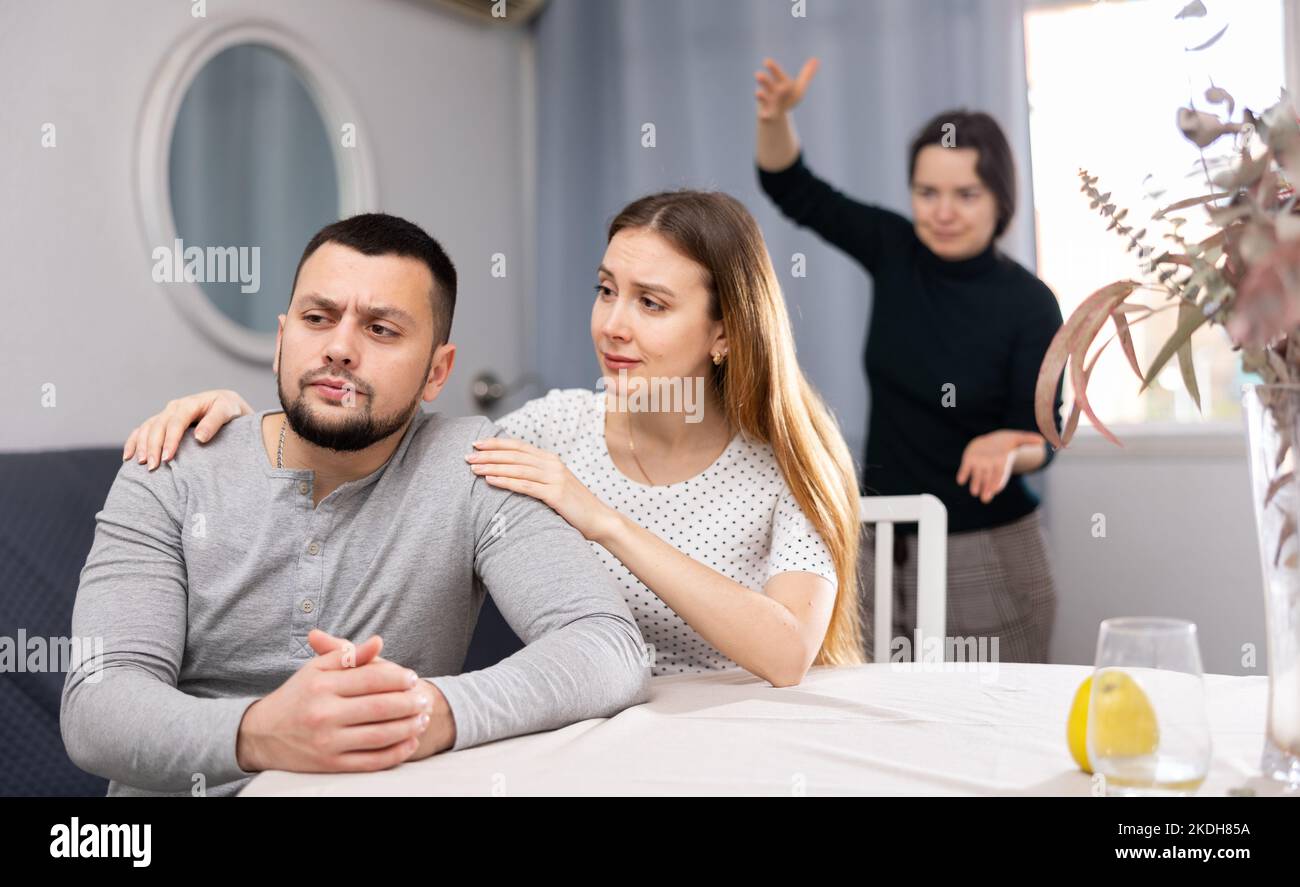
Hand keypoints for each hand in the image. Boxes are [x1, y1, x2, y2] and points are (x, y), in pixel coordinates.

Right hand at [122, 389, 251, 469]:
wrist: (227, 406)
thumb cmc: (229, 409)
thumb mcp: (228, 410)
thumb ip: (214, 422)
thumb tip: (200, 438)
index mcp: (189, 404)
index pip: (176, 422)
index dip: (170, 440)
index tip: (167, 458)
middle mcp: (174, 407)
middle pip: (158, 426)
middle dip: (153, 447)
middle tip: (152, 467)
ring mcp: (166, 414)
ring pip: (147, 428)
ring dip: (142, 446)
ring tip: (141, 464)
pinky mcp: (162, 422)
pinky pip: (142, 430)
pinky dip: (134, 442)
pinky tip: (129, 456)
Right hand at [307, 630, 454, 758]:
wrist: (262, 734)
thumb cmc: (297, 696)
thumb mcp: (316, 669)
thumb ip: (348, 656)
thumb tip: (378, 642)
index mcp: (322, 685)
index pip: (371, 679)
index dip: (398, 677)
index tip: (413, 678)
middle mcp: (324, 714)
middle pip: (380, 708)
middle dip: (409, 703)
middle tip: (425, 699)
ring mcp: (328, 742)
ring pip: (380, 736)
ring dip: (409, 727)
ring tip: (423, 718)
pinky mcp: (331, 765)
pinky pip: (371, 761)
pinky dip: (396, 753)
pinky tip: (410, 742)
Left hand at [466, 438, 617, 541]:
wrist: (599, 520)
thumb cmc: (573, 506)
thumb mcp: (555, 486)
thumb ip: (537, 477)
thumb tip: (512, 475)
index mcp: (551, 460)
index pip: (518, 446)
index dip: (496, 443)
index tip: (476, 444)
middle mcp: (552, 464)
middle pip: (514, 455)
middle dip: (488, 454)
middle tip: (467, 456)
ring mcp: (554, 478)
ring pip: (516, 468)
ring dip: (492, 466)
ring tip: (473, 468)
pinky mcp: (555, 494)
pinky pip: (525, 485)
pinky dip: (505, 481)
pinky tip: (490, 479)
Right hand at [754, 57, 818, 120]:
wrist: (775, 115)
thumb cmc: (787, 98)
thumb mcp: (799, 88)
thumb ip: (807, 74)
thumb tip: (816, 60)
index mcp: (779, 84)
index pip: (777, 74)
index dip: (772, 68)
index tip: (766, 61)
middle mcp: (771, 92)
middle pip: (768, 85)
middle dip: (764, 80)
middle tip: (757, 75)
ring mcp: (768, 103)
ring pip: (763, 99)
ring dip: (761, 96)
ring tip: (758, 93)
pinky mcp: (766, 116)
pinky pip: (765, 116)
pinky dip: (765, 115)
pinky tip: (764, 116)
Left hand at [955, 430, 1045, 503]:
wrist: (991, 442)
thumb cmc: (1006, 442)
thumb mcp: (1017, 438)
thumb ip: (1028, 439)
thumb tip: (1043, 441)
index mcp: (1001, 463)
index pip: (1001, 474)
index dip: (998, 481)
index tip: (996, 489)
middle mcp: (990, 467)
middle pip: (988, 479)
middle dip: (986, 488)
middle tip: (985, 499)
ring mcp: (979, 465)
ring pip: (976, 476)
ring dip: (975, 484)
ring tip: (974, 492)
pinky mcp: (969, 461)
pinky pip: (965, 469)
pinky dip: (963, 475)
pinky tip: (960, 481)